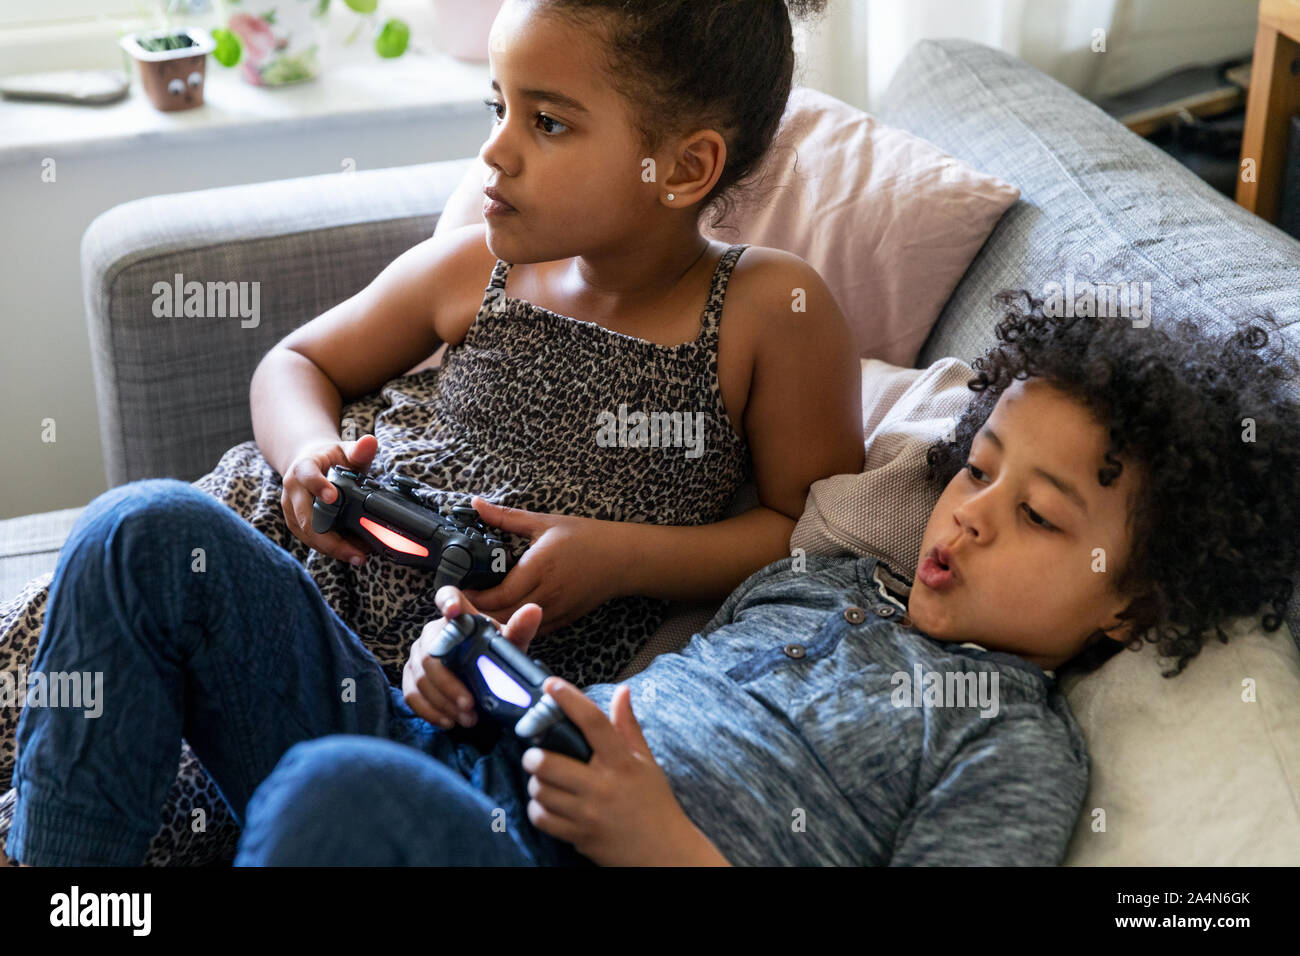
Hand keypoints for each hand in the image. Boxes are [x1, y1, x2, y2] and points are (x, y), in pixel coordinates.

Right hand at [280, 434, 378, 564]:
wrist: (308, 463)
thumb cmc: (330, 458)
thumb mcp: (345, 450)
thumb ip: (359, 449)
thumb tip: (370, 442)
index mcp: (303, 468)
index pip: (307, 476)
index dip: (318, 486)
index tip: (333, 497)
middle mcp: (292, 490)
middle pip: (306, 518)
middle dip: (331, 538)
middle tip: (357, 551)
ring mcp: (291, 509)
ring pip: (307, 534)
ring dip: (333, 548)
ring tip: (358, 556)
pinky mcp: (295, 523)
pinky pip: (310, 540)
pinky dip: (330, 549)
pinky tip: (350, 553)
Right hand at [401, 585, 542, 730]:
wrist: (485, 681)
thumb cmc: (496, 656)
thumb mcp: (511, 646)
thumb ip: (520, 629)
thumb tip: (533, 610)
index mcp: (458, 617)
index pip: (447, 596)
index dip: (446, 601)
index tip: (452, 611)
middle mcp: (433, 632)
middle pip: (430, 654)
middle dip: (449, 683)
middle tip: (470, 705)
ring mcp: (418, 655)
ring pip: (420, 678)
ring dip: (443, 702)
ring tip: (467, 718)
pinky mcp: (410, 677)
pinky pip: (411, 694)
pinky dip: (430, 711)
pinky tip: (448, 722)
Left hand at [461, 498, 627, 634]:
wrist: (623, 559)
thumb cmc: (586, 538)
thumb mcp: (544, 523)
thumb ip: (506, 517)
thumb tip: (476, 503)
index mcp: (540, 567)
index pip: (498, 594)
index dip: (474, 598)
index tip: (456, 592)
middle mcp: (547, 593)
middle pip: (503, 615)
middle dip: (477, 614)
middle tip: (456, 606)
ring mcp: (557, 611)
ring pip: (516, 627)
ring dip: (494, 623)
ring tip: (473, 615)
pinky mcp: (563, 620)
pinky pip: (532, 631)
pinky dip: (514, 627)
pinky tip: (500, 620)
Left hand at [523, 678, 722, 865]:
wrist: (664, 852)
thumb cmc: (655, 802)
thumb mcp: (646, 762)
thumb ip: (628, 727)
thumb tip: (622, 691)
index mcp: (622, 762)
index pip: (593, 723)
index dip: (569, 699)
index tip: (551, 684)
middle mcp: (603, 786)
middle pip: (550, 762)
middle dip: (534, 756)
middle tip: (534, 753)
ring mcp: (589, 813)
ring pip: (541, 791)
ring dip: (535, 782)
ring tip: (541, 779)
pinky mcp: (579, 836)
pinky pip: (542, 818)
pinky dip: (538, 809)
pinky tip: (547, 803)